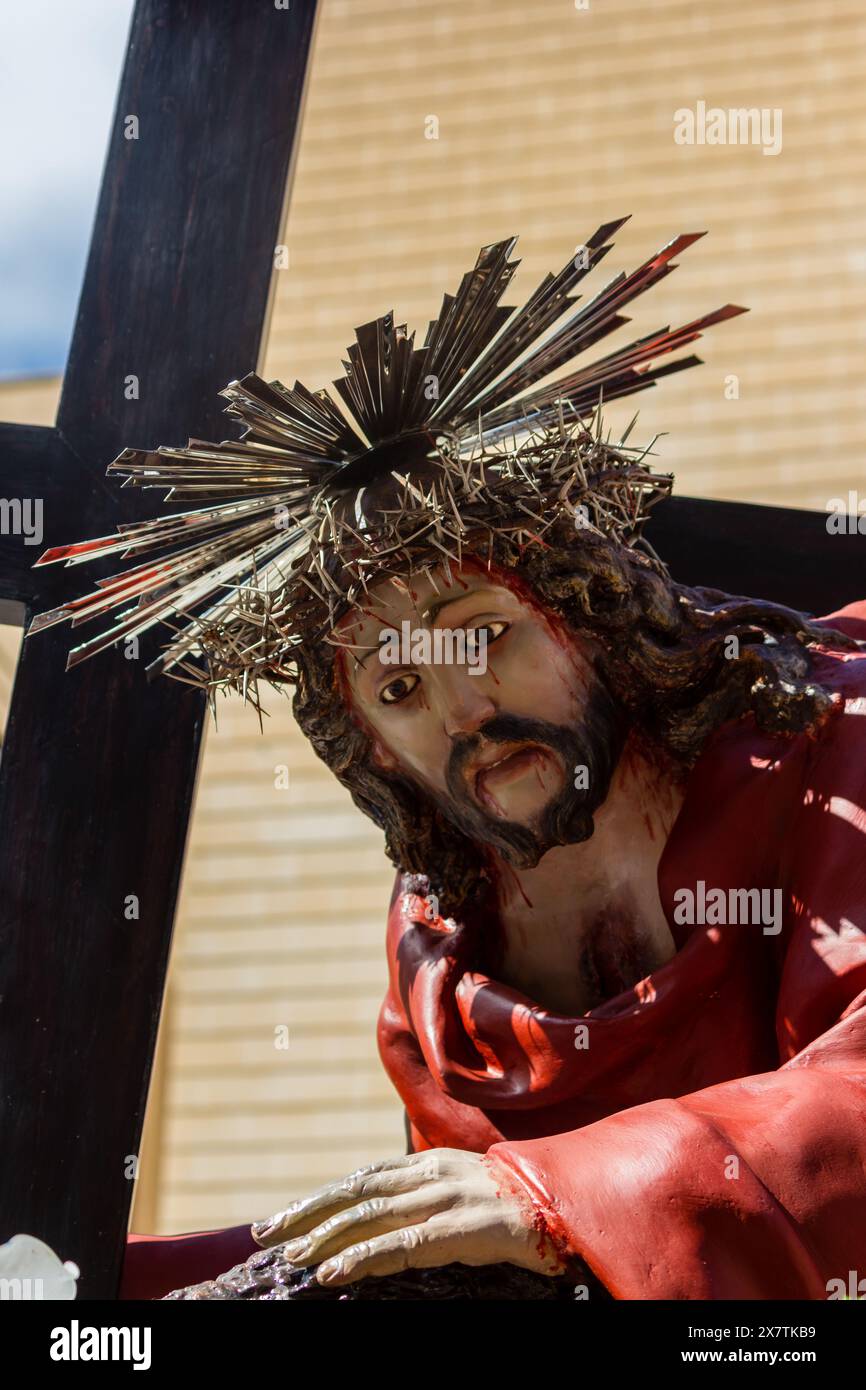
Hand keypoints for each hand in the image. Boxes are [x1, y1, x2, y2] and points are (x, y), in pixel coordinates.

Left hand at [250, 1148, 566, 1286]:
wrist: (573, 1207)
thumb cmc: (521, 1205)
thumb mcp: (465, 1192)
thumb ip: (427, 1197)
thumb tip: (386, 1219)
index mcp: (431, 1164)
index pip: (363, 1177)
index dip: (322, 1197)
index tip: (285, 1216)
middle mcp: (432, 1174)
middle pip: (356, 1191)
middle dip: (308, 1213)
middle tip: (266, 1234)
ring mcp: (446, 1199)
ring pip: (370, 1215)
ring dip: (324, 1238)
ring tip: (291, 1257)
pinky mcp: (461, 1229)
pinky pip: (402, 1245)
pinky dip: (362, 1258)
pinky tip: (334, 1273)